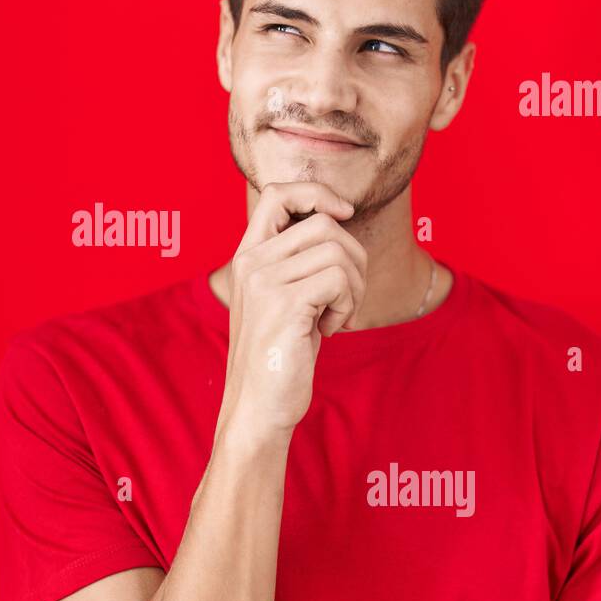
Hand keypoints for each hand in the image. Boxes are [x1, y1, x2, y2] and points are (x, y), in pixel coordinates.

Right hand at [217, 182, 367, 439]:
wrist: (258, 406)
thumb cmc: (278, 356)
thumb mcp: (282, 299)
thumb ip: (297, 261)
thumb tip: (339, 221)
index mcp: (247, 256)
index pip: (278, 193)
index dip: (317, 194)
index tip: (343, 215)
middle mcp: (251, 262)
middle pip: (324, 223)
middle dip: (353, 257)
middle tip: (344, 296)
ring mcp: (264, 282)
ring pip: (338, 251)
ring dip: (352, 287)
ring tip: (335, 316)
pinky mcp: (284, 304)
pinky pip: (339, 280)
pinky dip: (347, 305)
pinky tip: (329, 329)